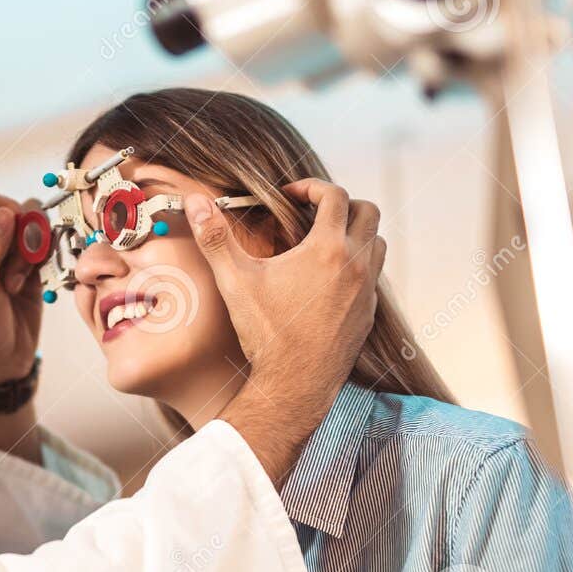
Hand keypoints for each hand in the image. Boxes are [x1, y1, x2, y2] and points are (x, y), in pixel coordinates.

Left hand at [0, 190, 41, 383]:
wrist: (2, 361)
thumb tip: (5, 212)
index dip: (6, 208)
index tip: (19, 229)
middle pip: (16, 209)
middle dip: (24, 235)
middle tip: (16, 268)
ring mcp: (9, 253)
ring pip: (34, 227)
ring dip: (33, 252)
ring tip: (17, 283)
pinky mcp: (30, 265)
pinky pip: (46, 246)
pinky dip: (44, 261)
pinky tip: (28, 286)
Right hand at [186, 180, 384, 480]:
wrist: (296, 385)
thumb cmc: (267, 334)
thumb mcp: (235, 281)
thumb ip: (216, 238)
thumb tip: (195, 202)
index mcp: (328, 249)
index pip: (334, 196)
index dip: (311, 187)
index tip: (291, 194)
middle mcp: (356, 265)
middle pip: (367, 213)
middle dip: (342, 205)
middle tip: (313, 213)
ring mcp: (367, 291)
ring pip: (377, 245)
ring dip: (356, 235)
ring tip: (324, 243)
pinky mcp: (368, 315)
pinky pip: (372, 279)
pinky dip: (357, 269)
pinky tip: (328, 281)